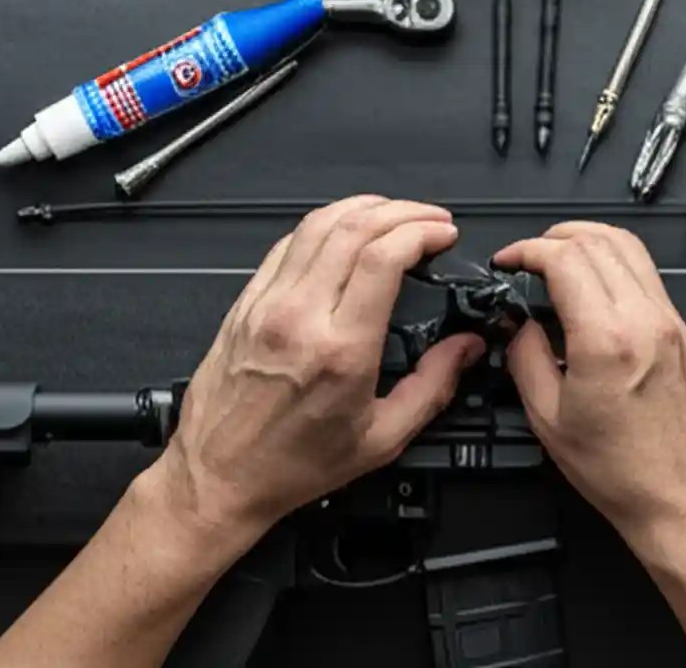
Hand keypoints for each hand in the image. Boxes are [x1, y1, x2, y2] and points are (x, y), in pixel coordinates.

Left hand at [150, 196, 484, 545]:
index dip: (420, 232)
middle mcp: (299, 318)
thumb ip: (433, 386)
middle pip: (352, 228)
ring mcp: (267, 305)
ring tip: (394, 213)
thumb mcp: (381, 439)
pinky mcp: (245, 304)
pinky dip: (322, 226)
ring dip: (362, 208)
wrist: (218, 477)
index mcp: (340, 350)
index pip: (382, 258)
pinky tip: (343, 231)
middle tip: (430, 218)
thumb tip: (467, 348)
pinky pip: (287, 245)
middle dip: (402, 211)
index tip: (443, 234)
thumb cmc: (292, 465)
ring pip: (316, 225)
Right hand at [493, 223, 685, 556]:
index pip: (565, 258)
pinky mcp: (681, 333)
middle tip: (528, 257)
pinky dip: (614, 263)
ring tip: (559, 257)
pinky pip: (647, 275)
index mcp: (607, 340)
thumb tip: (515, 323)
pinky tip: (593, 285)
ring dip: (587, 240)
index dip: (528, 250)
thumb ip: (524, 357)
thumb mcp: (548, 418)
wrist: (677, 498)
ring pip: (629, 247)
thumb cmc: (621, 471)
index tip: (510, 262)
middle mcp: (644, 322)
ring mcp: (669, 324)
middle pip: (598, 240)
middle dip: (553, 238)